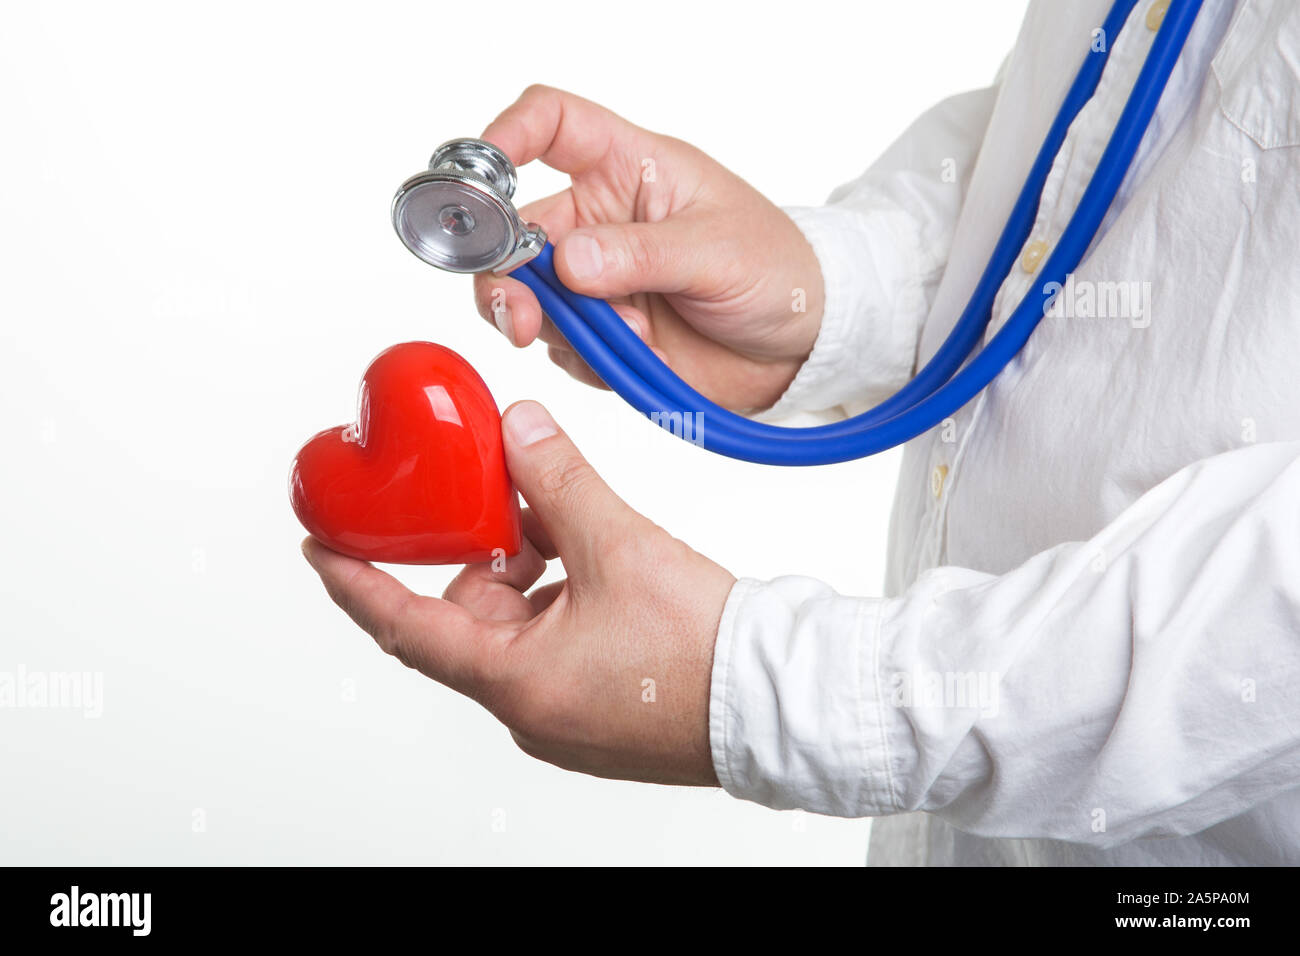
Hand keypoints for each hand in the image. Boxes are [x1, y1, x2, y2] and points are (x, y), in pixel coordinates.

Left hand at [302, 401, 734, 785]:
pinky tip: (596, 562)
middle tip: (497, 498)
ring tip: (568, 525)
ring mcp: (566, 715)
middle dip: (482, 552)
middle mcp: (531, 710)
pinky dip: (561, 597)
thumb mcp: (618, 545)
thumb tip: (519, 429)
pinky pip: (555, 644)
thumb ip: (560, 480)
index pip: (404, 627)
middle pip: (472, 617)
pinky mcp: (600, 711)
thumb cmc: (705, 650)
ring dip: (532, 571)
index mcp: (516, 681)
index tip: (320, 548)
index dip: (355, 583)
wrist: (782, 703)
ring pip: (518, 627)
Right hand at [473, 85, 824, 411]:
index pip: (552, 124)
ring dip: (553, 326)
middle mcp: (599, 220)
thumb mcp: (718, 251)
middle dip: (504, 274)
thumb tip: (568, 262)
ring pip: (528, 298)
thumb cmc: (777, 269)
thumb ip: (643, 254)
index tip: (484, 177)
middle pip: (514, 230)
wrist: (803, 344)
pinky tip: (637, 353)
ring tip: (621, 336)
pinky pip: (563, 349)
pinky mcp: (602, 334)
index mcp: (630, 168)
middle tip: (522, 314)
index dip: (508, 137)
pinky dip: (587, 359)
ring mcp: (596, 281)